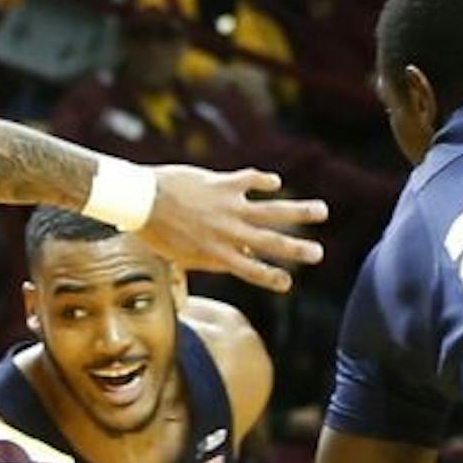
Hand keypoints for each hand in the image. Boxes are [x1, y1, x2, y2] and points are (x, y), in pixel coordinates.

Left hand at [140, 167, 325, 293]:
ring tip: (322, 211)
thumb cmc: (155, 231)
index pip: (251, 271)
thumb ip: (212, 257)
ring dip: (299, 211)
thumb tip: (242, 257)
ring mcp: (227, 209)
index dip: (270, 277)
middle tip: (319, 254)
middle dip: (297, 249)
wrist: (139, 201)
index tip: (288, 282)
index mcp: (216, 255)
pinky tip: (276, 183)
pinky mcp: (223, 184)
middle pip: (270, 244)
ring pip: (272, 211)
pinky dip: (265, 181)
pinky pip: (252, 180)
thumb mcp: (183, 254)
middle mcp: (227, 234)